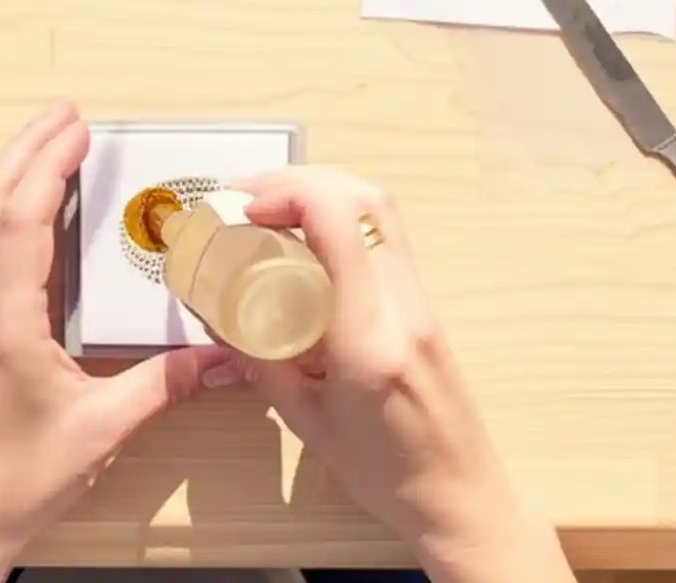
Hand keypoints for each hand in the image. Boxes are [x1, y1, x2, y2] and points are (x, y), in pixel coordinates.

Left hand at [0, 103, 234, 582]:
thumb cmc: (14, 483)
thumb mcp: (99, 432)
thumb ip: (162, 386)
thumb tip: (219, 357)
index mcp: (1, 322)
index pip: (22, 218)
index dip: (49, 163)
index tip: (78, 128)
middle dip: (26, 149)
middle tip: (64, 115)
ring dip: (0, 172)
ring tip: (36, 142)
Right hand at [227, 166, 574, 582]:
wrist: (461, 496)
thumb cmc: (385, 474)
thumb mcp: (304, 421)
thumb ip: (257, 361)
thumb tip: (214, 311)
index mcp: (369, 340)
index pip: (342, 227)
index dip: (288, 193)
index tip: (241, 206)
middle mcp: (403, 306)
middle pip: (365, 199)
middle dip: (299, 179)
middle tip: (245, 198)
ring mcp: (422, 300)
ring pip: (380, 210)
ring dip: (321, 192)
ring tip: (269, 212)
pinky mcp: (425, 303)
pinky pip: (383, 237)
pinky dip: (340, 219)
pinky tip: (304, 242)